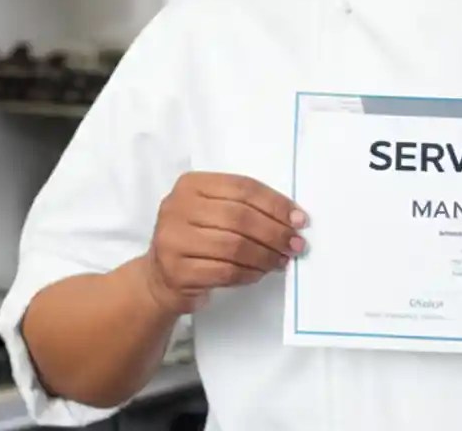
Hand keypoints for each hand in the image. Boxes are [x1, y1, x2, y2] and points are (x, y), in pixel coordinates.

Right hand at [142, 172, 307, 314]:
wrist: (161, 277)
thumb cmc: (197, 239)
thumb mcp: (213, 212)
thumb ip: (245, 208)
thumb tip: (293, 219)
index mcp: (191, 184)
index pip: (242, 188)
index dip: (276, 204)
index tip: (300, 219)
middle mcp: (177, 207)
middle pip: (240, 217)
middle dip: (275, 232)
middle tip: (296, 245)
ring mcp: (173, 239)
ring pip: (234, 246)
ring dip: (266, 255)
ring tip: (281, 261)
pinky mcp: (177, 270)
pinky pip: (226, 271)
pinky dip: (250, 273)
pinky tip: (260, 273)